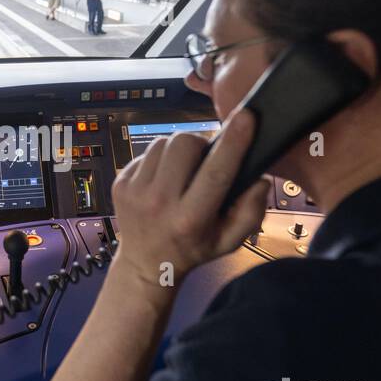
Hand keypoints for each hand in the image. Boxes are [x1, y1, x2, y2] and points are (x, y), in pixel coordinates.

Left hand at [109, 110, 268, 286]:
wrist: (146, 264)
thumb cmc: (193, 248)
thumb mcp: (229, 241)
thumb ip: (251, 211)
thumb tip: (259, 178)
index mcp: (190, 219)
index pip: (215, 173)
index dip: (232, 143)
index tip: (246, 117)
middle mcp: (159, 204)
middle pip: (185, 144)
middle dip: (201, 143)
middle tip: (206, 160)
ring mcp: (135, 192)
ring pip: (164, 142)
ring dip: (179, 150)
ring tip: (184, 171)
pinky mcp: (120, 183)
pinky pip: (147, 152)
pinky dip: (161, 159)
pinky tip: (164, 179)